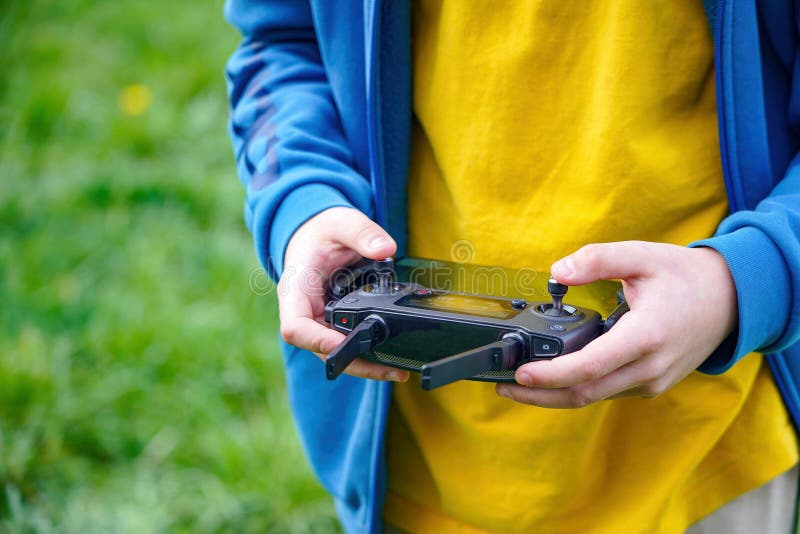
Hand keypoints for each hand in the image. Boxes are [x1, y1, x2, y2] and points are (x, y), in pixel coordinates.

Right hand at [278, 207, 409, 381]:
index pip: (295, 327)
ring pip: (336, 353)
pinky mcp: (334, 324)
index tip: (341, 344)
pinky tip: (391, 361)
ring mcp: (319, 322)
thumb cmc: (321, 231)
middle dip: (352, 363)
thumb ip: (362, 233)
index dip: (316, 341)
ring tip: (397, 372)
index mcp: (295, 290)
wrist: (316, 235)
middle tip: (389, 370)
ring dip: (364, 365)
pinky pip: (347, 343)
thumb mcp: (340, 222)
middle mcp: (304, 312)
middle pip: (320, 350)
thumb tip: (385, 249)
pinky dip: (367, 353)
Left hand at [496, 241, 737, 407]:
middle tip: (503, 387)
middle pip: (583, 394)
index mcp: (645, 337)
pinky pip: (606, 392)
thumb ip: (597, 259)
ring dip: (554, 396)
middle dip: (539, 396)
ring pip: (593, 398)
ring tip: (519, 385)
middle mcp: (648, 368)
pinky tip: (554, 378)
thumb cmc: (686, 277)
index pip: (588, 368)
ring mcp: (651, 381)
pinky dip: (576, 389)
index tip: (519, 375)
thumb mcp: (642, 255)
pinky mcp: (650, 384)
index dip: (550, 376)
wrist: (732, 300)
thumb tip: (556, 271)